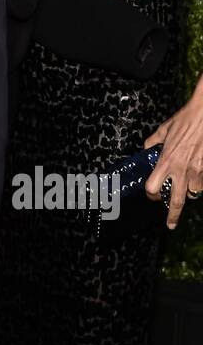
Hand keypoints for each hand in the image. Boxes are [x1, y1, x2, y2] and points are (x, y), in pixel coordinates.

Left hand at [144, 83, 202, 227]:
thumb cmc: (185, 120)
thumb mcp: (164, 129)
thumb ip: (153, 142)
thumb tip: (147, 148)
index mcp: (166, 160)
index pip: (152, 187)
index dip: (150, 194)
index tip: (152, 195)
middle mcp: (180, 169)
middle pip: (176, 201)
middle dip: (173, 216)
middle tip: (171, 224)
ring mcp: (196, 171)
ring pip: (193, 194)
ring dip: (189, 195)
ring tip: (187, 193)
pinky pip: (202, 184)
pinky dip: (199, 185)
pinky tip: (197, 181)